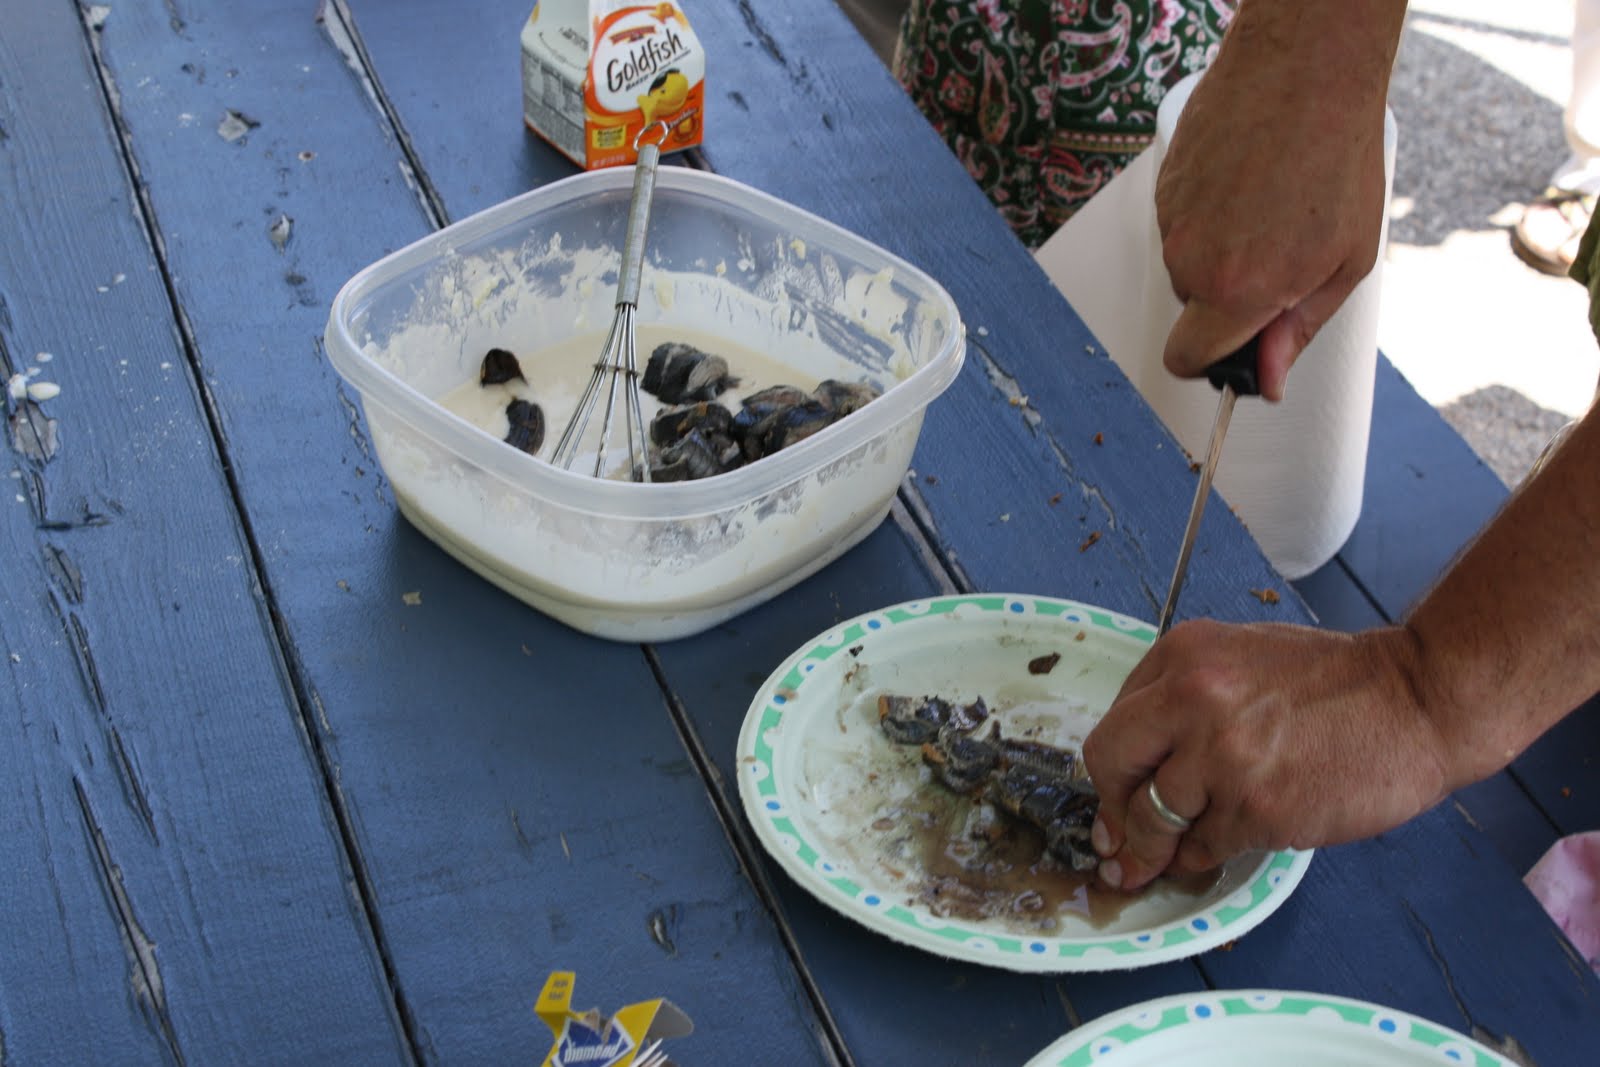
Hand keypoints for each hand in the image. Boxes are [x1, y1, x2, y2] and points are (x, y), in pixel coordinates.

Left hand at [1081, 621, 1448, 890]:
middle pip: (1113, 767)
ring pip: (1156, 817)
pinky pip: (1207, 846)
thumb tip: (1136, 768)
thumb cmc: (1336, 683)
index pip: (1115, 723)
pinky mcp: (1259, 807)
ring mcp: (1224, 756)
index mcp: (1183, 655)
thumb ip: (1182, 698)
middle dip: (1113, 812)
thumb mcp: (1241, 656)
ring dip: (1156, 847)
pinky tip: (1214, 851)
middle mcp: (1193, 698)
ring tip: (1158, 862)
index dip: (1112, 771)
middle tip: (1118, 842)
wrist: (1419, 700)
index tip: (1114, 797)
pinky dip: (1204, 856)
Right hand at [1155, 4, 1397, 400]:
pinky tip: (1247, 180)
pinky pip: (1181, 221)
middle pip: (1194, 308)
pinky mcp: (1164, 185)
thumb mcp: (1344, 261)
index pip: (1187, 360)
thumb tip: (1268, 379)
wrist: (1305, 70)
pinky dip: (1210, 211)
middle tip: (1280, 252)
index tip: (1233, 350)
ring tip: (1269, 204)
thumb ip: (1297, 328)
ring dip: (1222, 248)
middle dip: (1229, 295)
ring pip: (1189, 262)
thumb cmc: (1337, 156)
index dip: (1210, 363)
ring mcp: (1172, 221)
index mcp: (1237, 290)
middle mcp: (1192, 261)